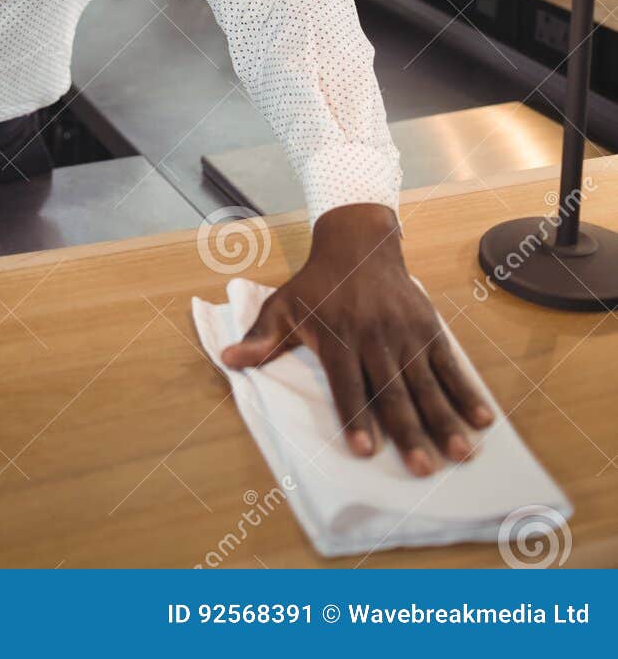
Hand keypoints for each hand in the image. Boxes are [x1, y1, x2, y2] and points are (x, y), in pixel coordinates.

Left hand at [221, 202, 493, 475]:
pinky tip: (482, 419)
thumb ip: (260, 338)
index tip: (365, 451)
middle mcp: (375, 338)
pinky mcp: (429, 328)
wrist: (359, 242)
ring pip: (426, 383)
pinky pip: (449, 364)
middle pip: (392, 391)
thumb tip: (228, 361)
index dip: (356, 417)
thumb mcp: (283, 304)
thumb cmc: (317, 283)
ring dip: (444, 419)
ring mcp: (406, 334)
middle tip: (423, 469)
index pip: (347, 384)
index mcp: (338, 337)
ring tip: (459, 454)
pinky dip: (467, 391)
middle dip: (408, 431)